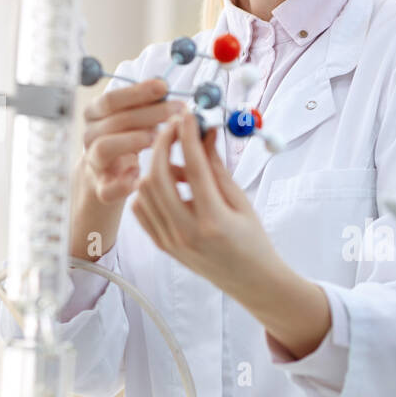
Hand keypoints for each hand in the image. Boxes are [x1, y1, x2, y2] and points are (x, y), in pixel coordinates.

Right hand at [81, 77, 186, 203]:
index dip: (138, 92)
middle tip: (177, 111)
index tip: (164, 87)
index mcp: (95, 114)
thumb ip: (146, 105)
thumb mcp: (133, 120)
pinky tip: (140, 174)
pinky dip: (123, 184)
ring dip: (133, 140)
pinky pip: (107, 188)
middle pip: (115, 121)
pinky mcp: (101, 189)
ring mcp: (93, 163)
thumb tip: (168, 88)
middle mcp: (90, 136)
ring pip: (104, 148)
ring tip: (158, 138)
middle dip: (150, 113)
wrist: (107, 178)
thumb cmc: (127, 142)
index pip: (111, 99)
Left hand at [131, 113, 331, 357]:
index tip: (187, 115)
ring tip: (180, 162)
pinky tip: (169, 184)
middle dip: (163, 145)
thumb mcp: (242, 201)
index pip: (193, 167)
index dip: (188, 135)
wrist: (250, 281)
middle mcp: (186, 232)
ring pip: (144, 190)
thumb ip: (218, 167)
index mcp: (213, 221)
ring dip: (157, 166)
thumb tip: (205, 133)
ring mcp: (170, 240)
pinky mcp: (161, 245)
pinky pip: (142, 208)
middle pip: (157, 176)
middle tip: (175, 129)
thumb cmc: (253, 242)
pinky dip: (149, 189)